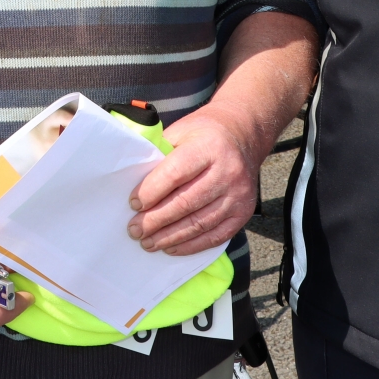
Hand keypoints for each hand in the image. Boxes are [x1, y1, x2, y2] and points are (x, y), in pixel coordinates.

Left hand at [126, 106, 259, 256]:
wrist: (244, 134)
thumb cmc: (205, 133)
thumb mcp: (182, 132)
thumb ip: (162, 155)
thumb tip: (136, 186)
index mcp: (209, 147)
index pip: (175, 174)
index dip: (151, 191)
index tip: (133, 204)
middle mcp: (227, 172)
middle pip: (186, 203)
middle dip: (156, 220)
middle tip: (135, 230)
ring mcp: (238, 195)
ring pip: (199, 223)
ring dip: (170, 237)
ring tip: (148, 243)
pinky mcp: (243, 213)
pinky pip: (215, 236)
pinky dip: (191, 245)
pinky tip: (171, 247)